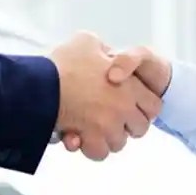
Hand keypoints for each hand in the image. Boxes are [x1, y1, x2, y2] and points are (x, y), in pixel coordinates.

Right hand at [50, 32, 161, 160]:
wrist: (41, 83)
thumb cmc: (64, 63)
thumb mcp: (86, 42)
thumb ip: (102, 48)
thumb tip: (105, 54)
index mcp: (130, 86)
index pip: (154, 106)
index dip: (144, 108)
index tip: (132, 107)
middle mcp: (123, 108)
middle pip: (140, 128)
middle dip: (127, 126)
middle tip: (114, 120)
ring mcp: (108, 125)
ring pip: (119, 143)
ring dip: (108, 138)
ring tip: (95, 129)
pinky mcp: (90, 139)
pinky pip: (99, 152)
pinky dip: (92, 148)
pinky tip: (82, 138)